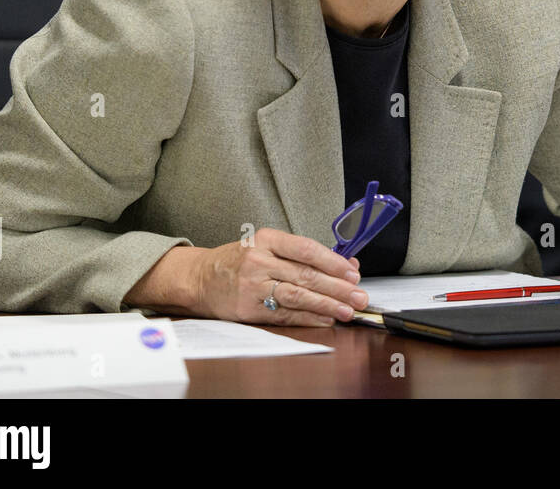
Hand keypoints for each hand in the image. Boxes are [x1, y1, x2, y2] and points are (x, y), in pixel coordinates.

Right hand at [190, 228, 367, 325]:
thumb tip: (346, 265)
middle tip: (359, 296)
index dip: (333, 263)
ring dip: (327, 305)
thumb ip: (305, 255)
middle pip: (306, 275)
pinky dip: (308, 318)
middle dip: (337, 288)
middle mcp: (259, 261)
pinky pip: (285, 314)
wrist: (200, 278)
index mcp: (266, 239)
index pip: (306, 249)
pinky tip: (325, 319)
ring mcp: (252, 286)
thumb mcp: (268, 246)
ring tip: (347, 311)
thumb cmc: (240, 260)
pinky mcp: (249, 309)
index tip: (353, 273)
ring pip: (297, 296)